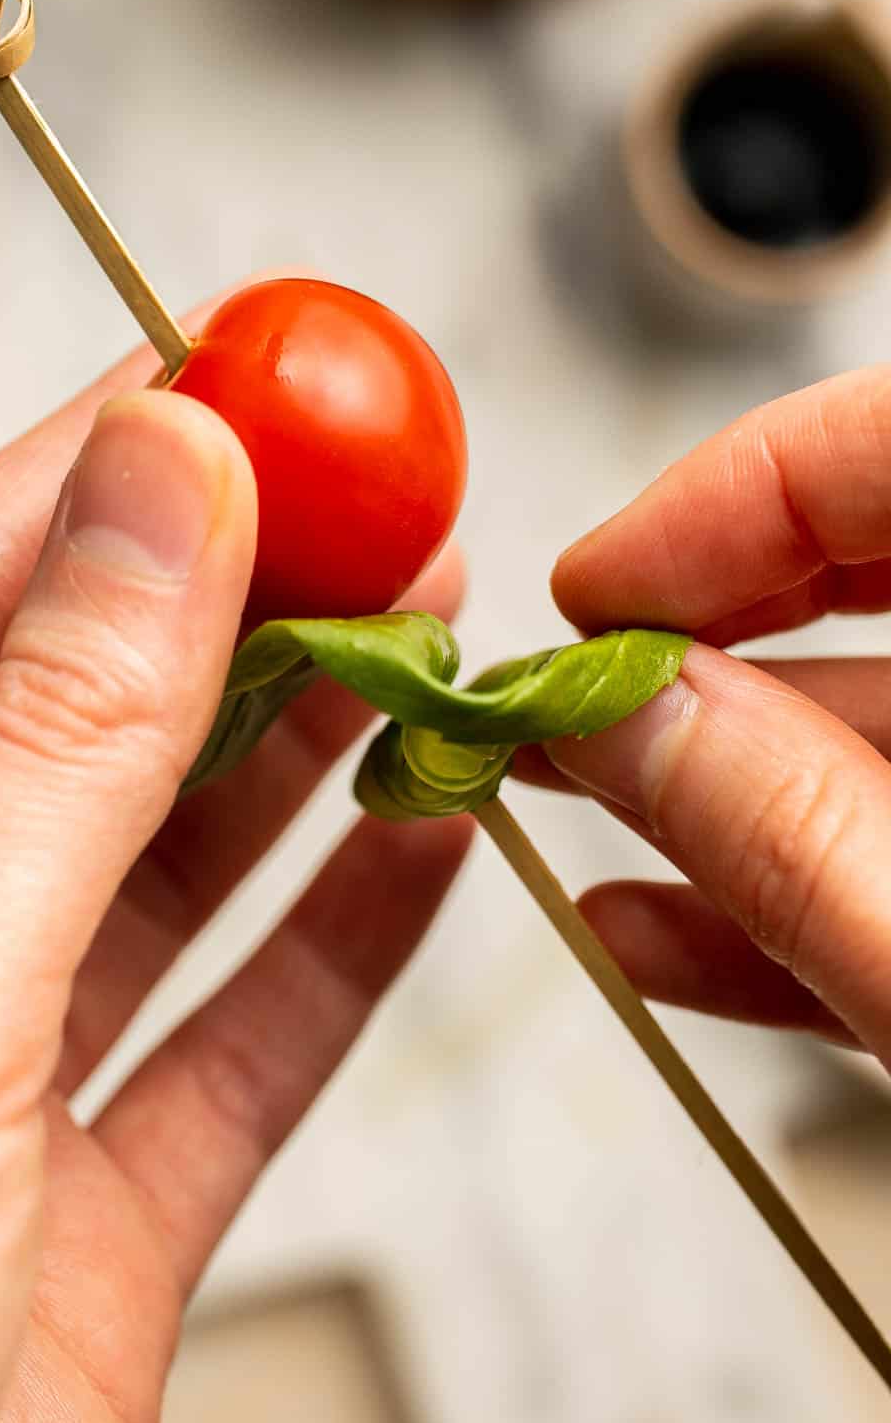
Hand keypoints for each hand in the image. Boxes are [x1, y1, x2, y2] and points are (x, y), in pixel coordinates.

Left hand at [0, 292, 470, 1422]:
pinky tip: (424, 836)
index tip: (246, 369)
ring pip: (170, 862)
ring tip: (428, 622)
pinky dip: (343, 937)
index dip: (109, 465)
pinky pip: (238, 1039)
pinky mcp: (87, 1220)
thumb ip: (59, 733)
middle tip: (381, 492)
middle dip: (238, 595)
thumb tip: (163, 477)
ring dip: (307, 742)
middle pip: (80, 709)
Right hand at [520, 367, 890, 1063]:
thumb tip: (619, 710)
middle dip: (701, 635)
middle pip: (880, 567)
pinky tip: (660, 932)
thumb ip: (798, 840)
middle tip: (568, 685)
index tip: (598, 590)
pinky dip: (792, 895)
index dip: (740, 490)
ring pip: (882, 732)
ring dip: (716, 782)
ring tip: (564, 805)